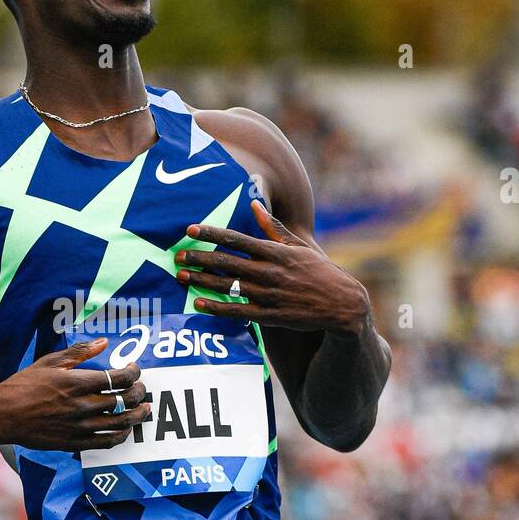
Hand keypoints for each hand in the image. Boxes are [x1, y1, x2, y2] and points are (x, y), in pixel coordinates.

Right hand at [0, 337, 150, 450]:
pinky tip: (125, 430)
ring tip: (144, 410)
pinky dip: (120, 436)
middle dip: (139, 393)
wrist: (2, 415)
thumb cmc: (23, 385)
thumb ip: (80, 352)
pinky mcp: (73, 443)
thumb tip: (104, 343)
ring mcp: (78, 427)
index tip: (134, 370)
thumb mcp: (50, 362)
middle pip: (123, 400)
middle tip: (142, 389)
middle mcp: (81, 406)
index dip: (133, 373)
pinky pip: (105, 443)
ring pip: (119, 423)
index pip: (118, 378)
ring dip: (136, 416)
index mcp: (77, 383)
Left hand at [175, 200, 370, 335]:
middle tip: (178, 255)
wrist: (341, 304)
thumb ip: (273, 227)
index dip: (212, 234)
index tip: (191, 230)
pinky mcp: (270, 316)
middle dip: (199, 258)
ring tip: (181, 276)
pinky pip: (238, 311)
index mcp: (275, 252)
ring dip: (202, 281)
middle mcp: (269, 272)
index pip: (237, 239)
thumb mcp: (298, 245)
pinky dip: (217, 308)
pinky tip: (199, 303)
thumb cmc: (318, 271)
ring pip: (228, 286)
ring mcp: (268, 295)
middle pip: (226, 262)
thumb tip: (254, 203)